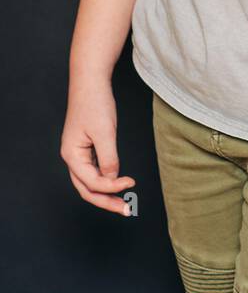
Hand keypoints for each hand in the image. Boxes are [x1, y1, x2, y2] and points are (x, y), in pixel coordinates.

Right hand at [61, 77, 135, 214]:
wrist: (91, 82)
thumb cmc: (95, 103)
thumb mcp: (104, 132)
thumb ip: (108, 158)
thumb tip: (112, 179)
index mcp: (72, 156)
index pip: (92, 182)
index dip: (112, 188)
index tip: (130, 183)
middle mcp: (72, 158)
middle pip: (87, 189)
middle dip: (107, 202)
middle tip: (127, 210)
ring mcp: (78, 154)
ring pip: (90, 182)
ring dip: (107, 194)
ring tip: (125, 203)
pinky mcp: (86, 148)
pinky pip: (94, 171)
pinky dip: (106, 180)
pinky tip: (118, 182)